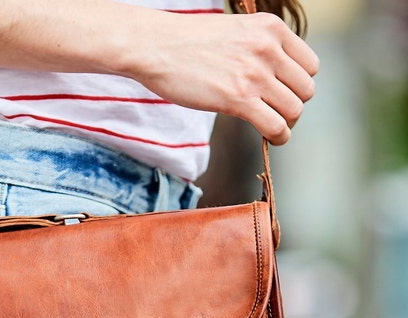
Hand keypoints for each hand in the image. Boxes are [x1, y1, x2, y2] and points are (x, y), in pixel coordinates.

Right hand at [123, 11, 318, 143]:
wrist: (157, 46)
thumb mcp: (234, 32)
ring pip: (294, 109)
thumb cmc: (186, 42)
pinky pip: (275, 125)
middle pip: (305, 89)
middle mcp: (268, 49)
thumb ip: (257, 48)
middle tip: (275, 114)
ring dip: (286, 124)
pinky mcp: (238, 99)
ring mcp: (254, 74)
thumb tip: (269, 76)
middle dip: (293, 106)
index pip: (310, 64)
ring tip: (272, 127)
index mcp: (271, 28)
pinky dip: (278, 137)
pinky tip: (271, 139)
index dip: (298, 85)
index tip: (282, 95)